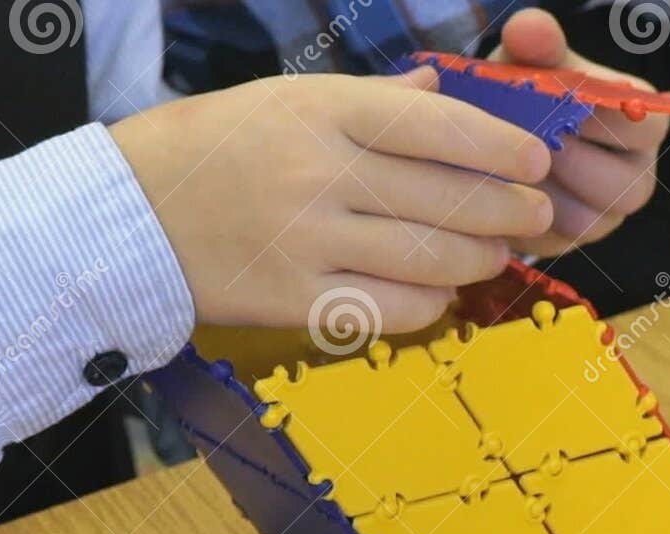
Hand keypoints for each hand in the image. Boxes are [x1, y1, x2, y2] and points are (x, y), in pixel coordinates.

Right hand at [109, 68, 553, 333]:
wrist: (132, 214)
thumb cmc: (221, 146)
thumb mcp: (288, 98)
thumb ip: (374, 100)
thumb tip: (442, 89)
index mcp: (323, 112)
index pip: (438, 127)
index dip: (501, 148)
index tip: (536, 161)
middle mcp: (321, 175)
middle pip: (449, 200)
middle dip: (511, 211)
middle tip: (536, 215)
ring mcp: (310, 242)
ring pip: (433, 259)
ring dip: (481, 259)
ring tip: (495, 252)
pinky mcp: (300, 302)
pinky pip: (396, 308)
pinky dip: (433, 302)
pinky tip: (440, 289)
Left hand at [489, 9, 668, 253]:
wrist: (496, 129)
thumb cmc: (526, 89)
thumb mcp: (531, 60)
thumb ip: (536, 42)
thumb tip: (531, 28)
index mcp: (642, 124)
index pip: (646, 125)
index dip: (599, 118)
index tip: (552, 102)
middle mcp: (636, 177)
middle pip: (623, 188)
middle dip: (565, 162)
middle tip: (518, 138)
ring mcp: (605, 219)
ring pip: (585, 222)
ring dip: (538, 193)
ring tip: (500, 162)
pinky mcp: (568, 245)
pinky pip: (549, 243)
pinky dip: (516, 216)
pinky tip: (492, 188)